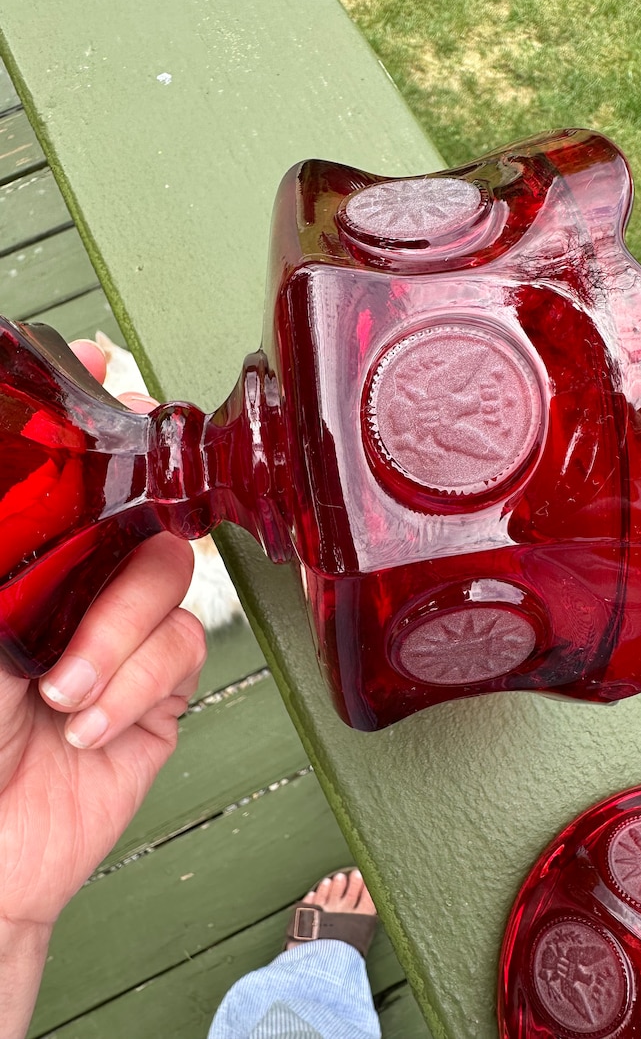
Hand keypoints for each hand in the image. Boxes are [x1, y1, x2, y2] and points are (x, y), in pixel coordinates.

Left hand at [0, 339, 205, 1035]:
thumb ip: (3, 535)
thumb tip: (2, 452)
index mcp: (14, 566)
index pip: (63, 474)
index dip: (90, 416)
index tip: (97, 364)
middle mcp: (63, 591)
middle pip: (133, 515)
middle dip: (115, 553)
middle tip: (94, 571)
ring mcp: (113, 640)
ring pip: (166, 582)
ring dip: (119, 637)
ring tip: (66, 689)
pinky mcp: (154, 693)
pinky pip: (181, 650)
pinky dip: (138, 680)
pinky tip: (88, 718)